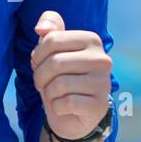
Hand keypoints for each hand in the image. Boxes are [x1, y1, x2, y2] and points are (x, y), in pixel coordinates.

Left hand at [29, 10, 111, 141]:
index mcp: (91, 40)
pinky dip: (56, 106)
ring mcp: (103, 83)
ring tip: (52, 93)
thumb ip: (50, 29)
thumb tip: (41, 28)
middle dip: (39, 75)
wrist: (73, 113)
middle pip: (55, 62)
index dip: (37, 54)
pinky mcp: (99, 105)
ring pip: (60, 84)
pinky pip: (67, 103)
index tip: (38, 63)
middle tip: (41, 82)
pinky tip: (62, 106)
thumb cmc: (61, 75)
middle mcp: (102, 59)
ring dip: (48, 92)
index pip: (52, 39)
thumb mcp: (52, 49)